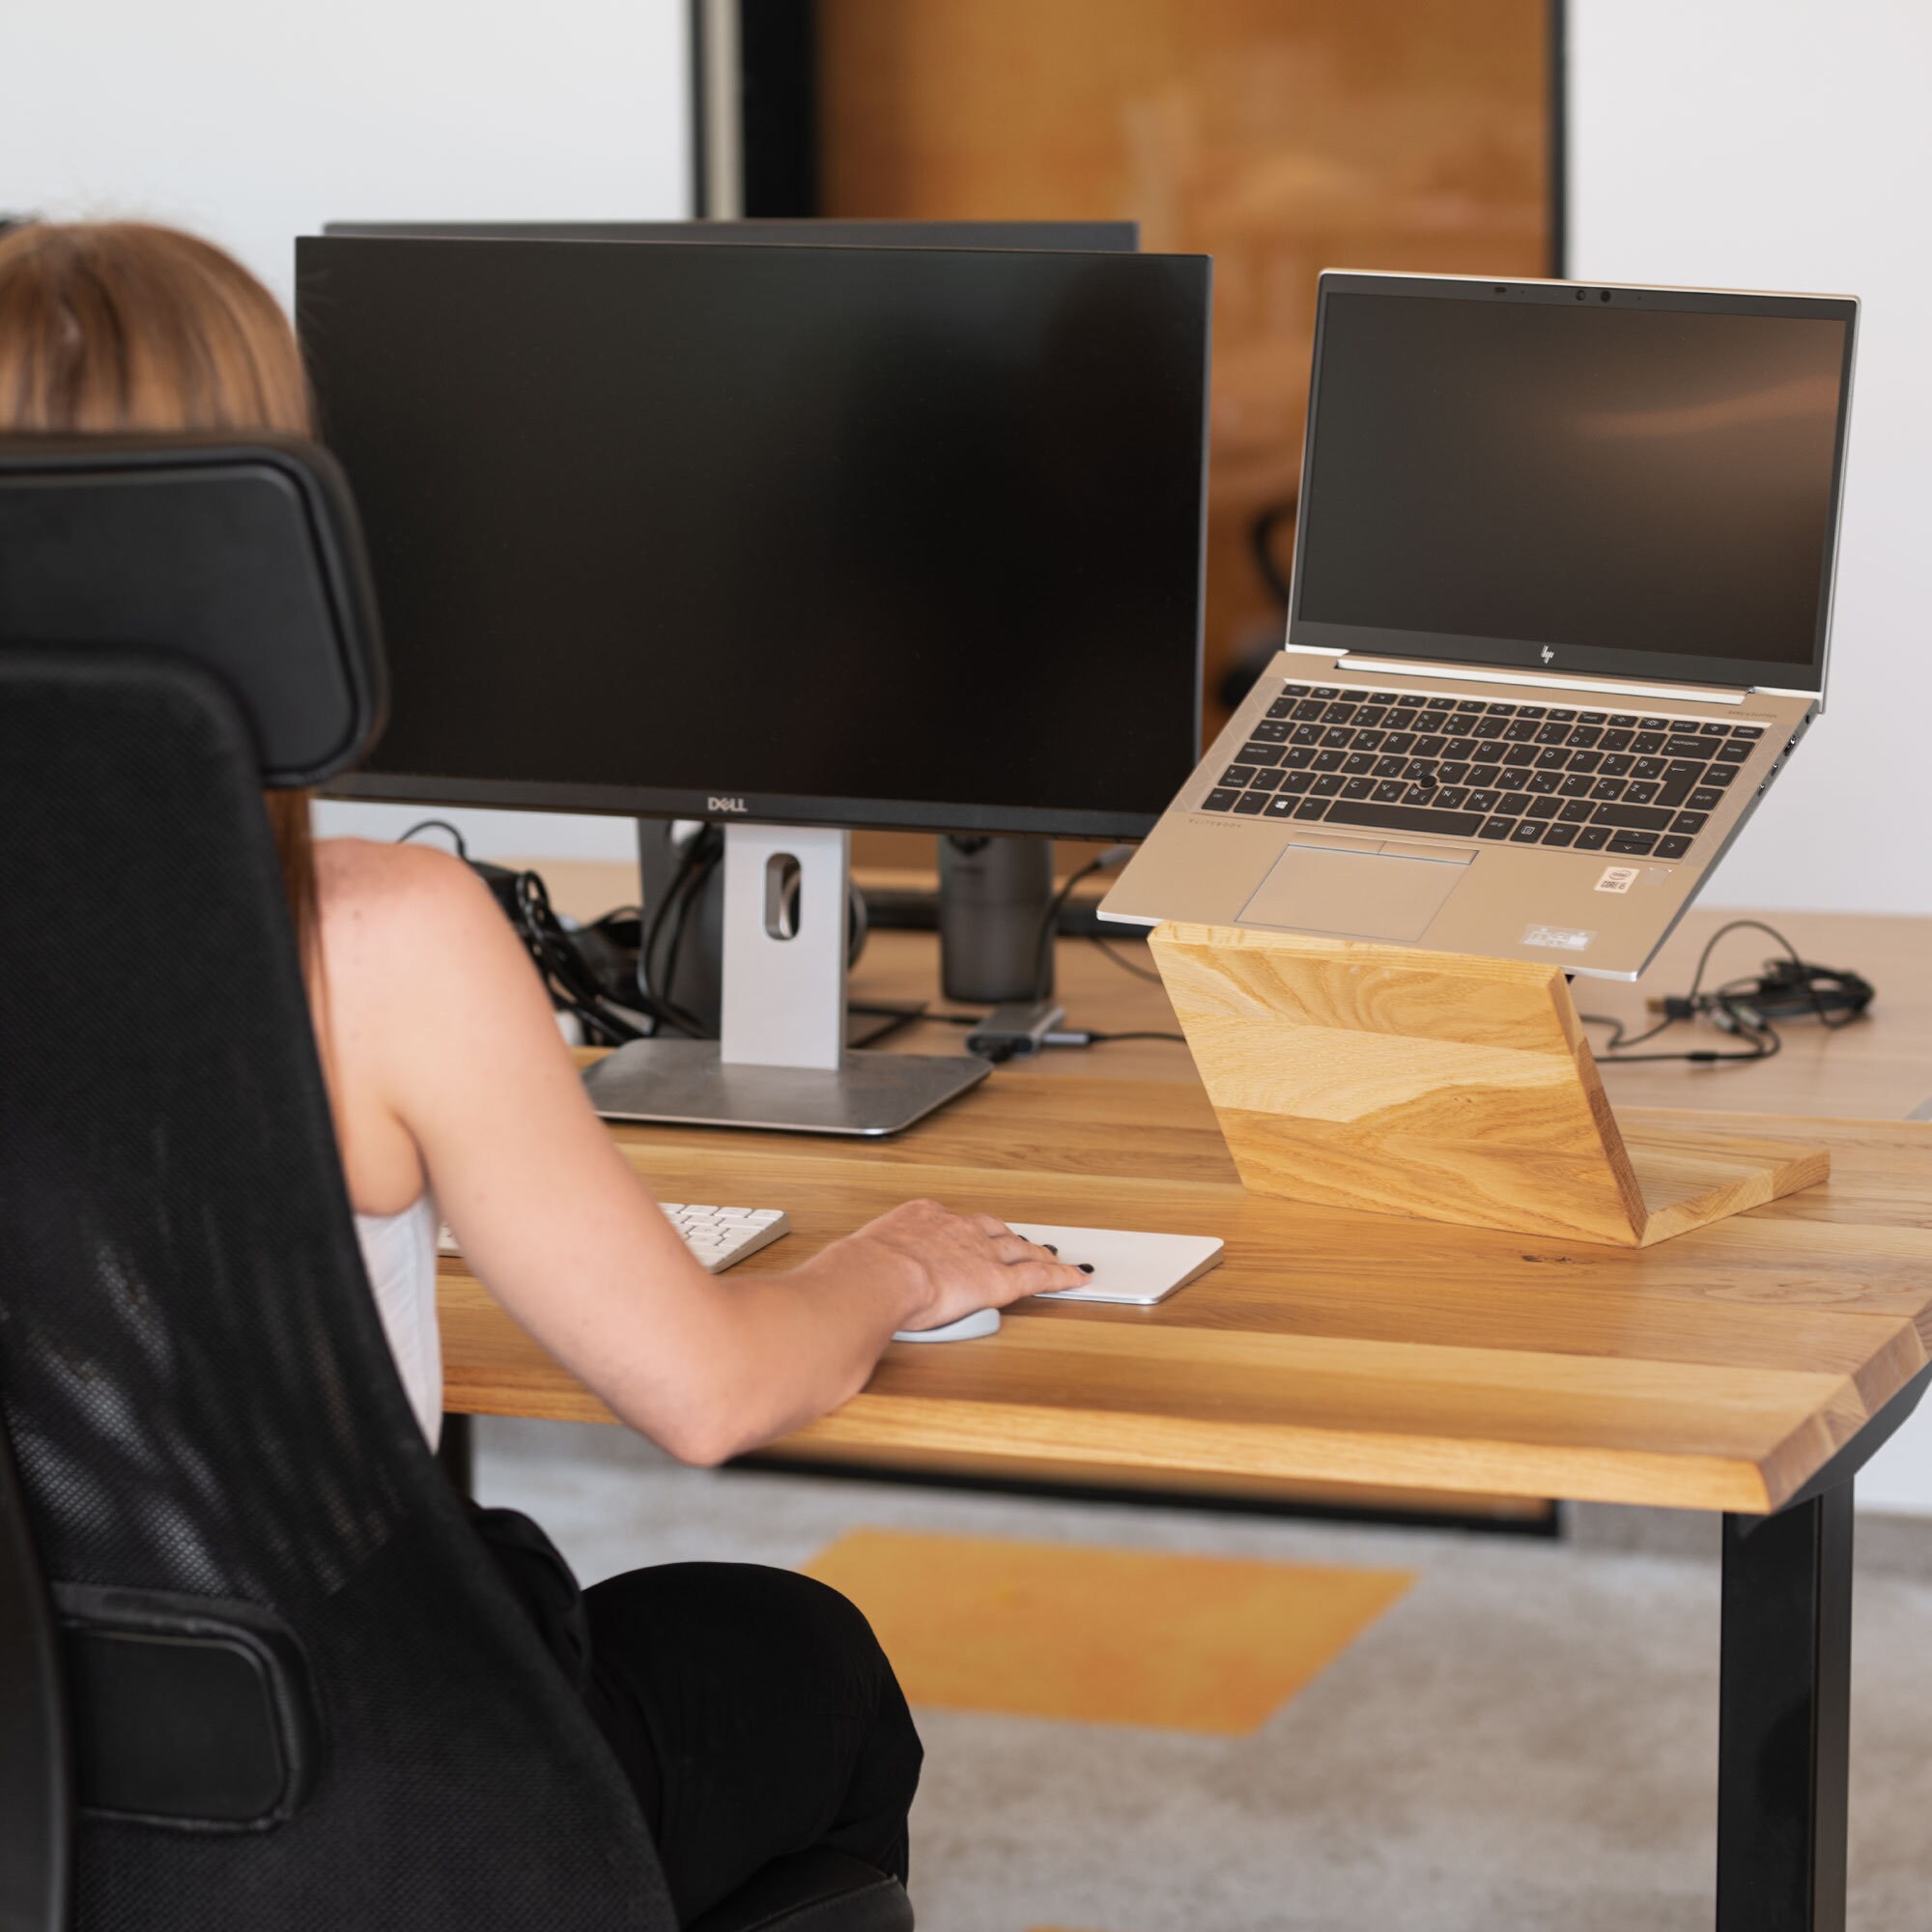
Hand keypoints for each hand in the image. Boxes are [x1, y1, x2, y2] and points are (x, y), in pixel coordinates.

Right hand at [818, 1197, 1086, 1333]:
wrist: (876, 1277)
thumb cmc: (857, 1273)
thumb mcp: (856, 1261)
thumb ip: (859, 1272)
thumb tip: (838, 1290)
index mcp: (918, 1217)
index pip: (947, 1221)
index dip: (961, 1232)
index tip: (963, 1238)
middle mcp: (953, 1227)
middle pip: (990, 1229)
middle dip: (1004, 1236)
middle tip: (1017, 1243)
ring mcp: (979, 1251)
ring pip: (1017, 1248)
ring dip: (1035, 1253)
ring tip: (1048, 1257)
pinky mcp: (998, 1279)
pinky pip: (1037, 1275)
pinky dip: (1058, 1276)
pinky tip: (1073, 1279)